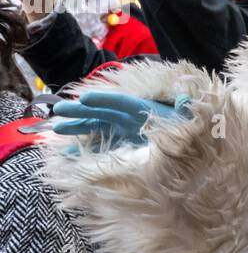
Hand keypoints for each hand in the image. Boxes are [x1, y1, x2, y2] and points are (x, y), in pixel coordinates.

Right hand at [53, 89, 192, 148]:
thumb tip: (187, 99)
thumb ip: (185, 110)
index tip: (85, 98)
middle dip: (80, 110)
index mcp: (142, 109)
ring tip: (56, 128)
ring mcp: (122, 129)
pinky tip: (69, 154)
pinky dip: (84, 148)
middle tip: (58, 110)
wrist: (186, 144)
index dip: (103, 99)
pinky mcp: (120, 143)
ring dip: (76, 127)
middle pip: (100, 111)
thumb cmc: (185, 129)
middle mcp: (128, 117)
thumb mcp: (187, 120)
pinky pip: (99, 144)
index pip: (120, 102)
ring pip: (95, 126)